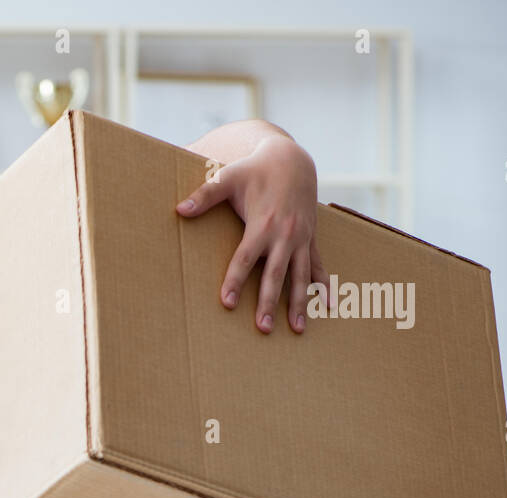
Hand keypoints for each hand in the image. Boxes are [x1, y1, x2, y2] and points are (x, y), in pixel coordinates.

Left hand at [175, 136, 329, 334]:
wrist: (292, 158)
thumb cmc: (255, 169)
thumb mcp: (227, 177)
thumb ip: (205, 195)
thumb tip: (179, 209)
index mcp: (263, 224)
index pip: (245, 258)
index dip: (234, 280)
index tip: (226, 302)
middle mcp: (285, 235)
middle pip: (275, 274)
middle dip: (268, 302)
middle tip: (262, 328)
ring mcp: (301, 238)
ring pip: (301, 275)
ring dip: (299, 303)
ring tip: (296, 329)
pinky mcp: (311, 238)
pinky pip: (319, 265)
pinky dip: (323, 286)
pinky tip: (327, 306)